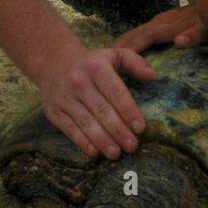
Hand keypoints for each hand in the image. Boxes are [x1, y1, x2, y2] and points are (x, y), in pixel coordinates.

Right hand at [38, 46, 157, 159]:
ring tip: (116, 154)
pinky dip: (83, 142)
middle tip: (132, 146)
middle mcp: (79, 82)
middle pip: (102, 111)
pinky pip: (70, 130)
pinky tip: (95, 152)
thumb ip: (135, 62)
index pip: (115, 92)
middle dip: (119, 131)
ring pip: (86, 123)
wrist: (53, 62)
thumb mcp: (114, 54)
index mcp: (96, 67)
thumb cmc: (92, 62)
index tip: (141, 128)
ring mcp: (65, 98)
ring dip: (102, 141)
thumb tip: (154, 76)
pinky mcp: (54, 112)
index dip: (129, 111)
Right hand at [112, 3, 207, 52]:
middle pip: (136, 33)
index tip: (113, 60)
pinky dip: (132, 39)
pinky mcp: (165, 21)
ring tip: (106, 56)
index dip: (130, 48)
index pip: (144, 37)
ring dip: (123, 42)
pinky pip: (144, 31)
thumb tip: (178, 41)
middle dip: (119, 46)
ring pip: (138, 31)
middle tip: (100, 61)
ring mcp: (162, 19)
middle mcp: (161, 21)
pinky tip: (127, 47)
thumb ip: (196, 35)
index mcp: (168, 25)